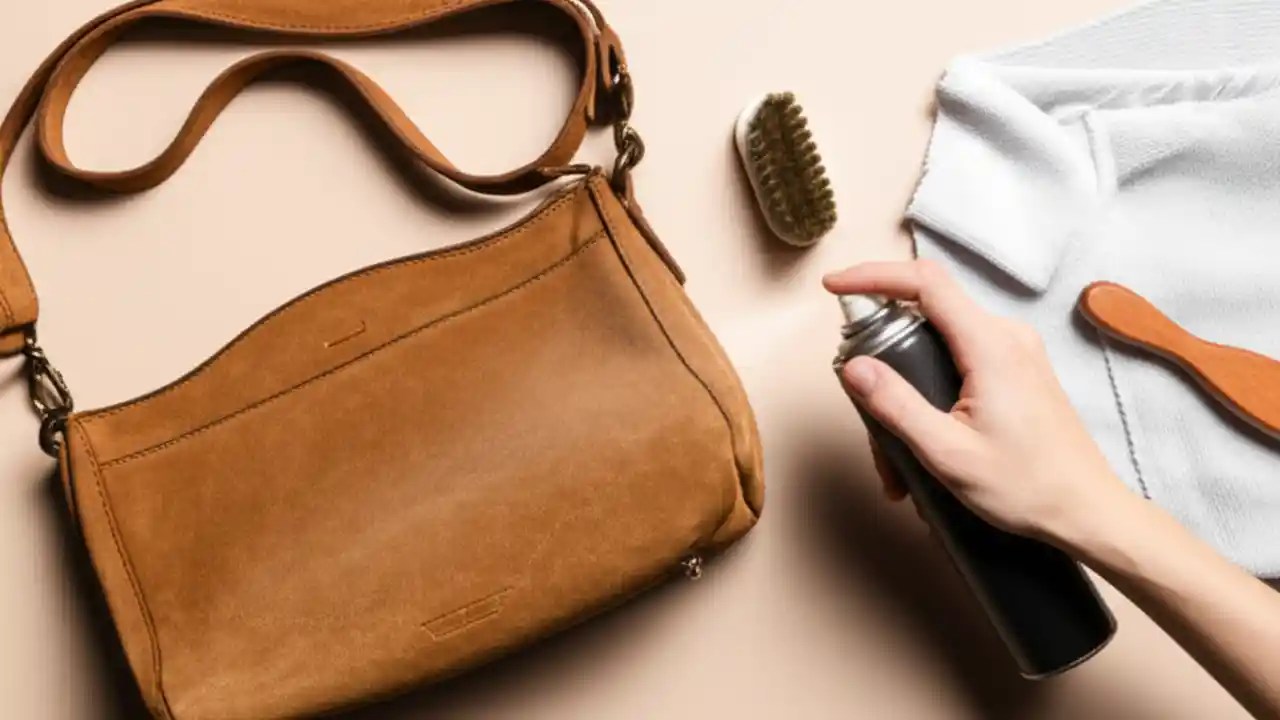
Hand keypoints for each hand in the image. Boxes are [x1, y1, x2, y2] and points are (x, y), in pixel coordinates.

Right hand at [823, 260, 1132, 544]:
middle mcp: (1006, 337)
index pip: (924, 283)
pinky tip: (925, 445)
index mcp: (991, 346)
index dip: (873, 276)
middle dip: (885, 363)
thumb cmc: (1028, 488)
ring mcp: (1014, 352)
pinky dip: (930, 395)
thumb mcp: (948, 453)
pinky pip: (958, 363)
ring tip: (899, 461)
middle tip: (868, 420)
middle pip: (923, 317)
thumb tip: (854, 367)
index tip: (835, 287)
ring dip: (907, 392)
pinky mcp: (1015, 370)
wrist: (1087, 512)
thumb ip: (897, 405)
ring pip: (937, 346)